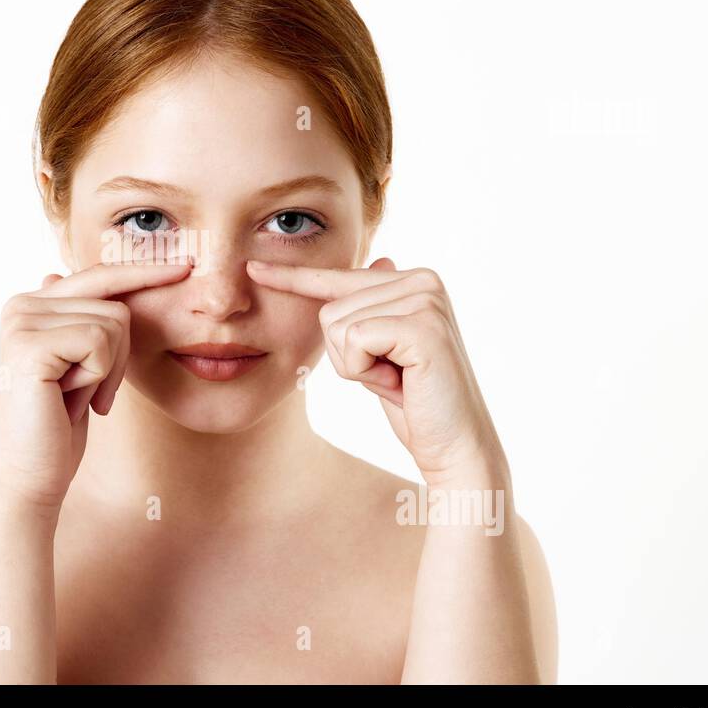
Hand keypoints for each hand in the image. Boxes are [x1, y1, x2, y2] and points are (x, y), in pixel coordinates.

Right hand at [0, 259, 192, 509]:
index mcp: (29, 304)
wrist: (31, 477)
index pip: (98, 275)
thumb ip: (72, 320)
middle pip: (114, 301)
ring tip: (75, 397)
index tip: (185, 267)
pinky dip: (99, 377)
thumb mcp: (75, 366)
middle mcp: (20, 305)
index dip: (142, 273)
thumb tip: (58, 273)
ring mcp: (22, 322)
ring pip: (112, 322)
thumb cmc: (57, 426)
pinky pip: (100, 342)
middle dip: (120, 353)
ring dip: (108, 370)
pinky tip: (71, 401)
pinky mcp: (30, 346)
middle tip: (90, 393)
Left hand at [246, 257, 502, 481]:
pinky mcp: (423, 325)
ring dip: (357, 366)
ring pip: (337, 325)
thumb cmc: (416, 404)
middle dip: (348, 355)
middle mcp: (423, 280)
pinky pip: (353, 340)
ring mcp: (426, 299)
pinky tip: (401, 383)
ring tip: (399, 379)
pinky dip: (365, 372)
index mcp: (413, 280)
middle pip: (329, 309)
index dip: (292, 277)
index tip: (252, 267)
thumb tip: (379, 259)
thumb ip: (375, 310)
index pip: (338, 278)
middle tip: (392, 376)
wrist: (455, 448)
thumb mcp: (384, 351)